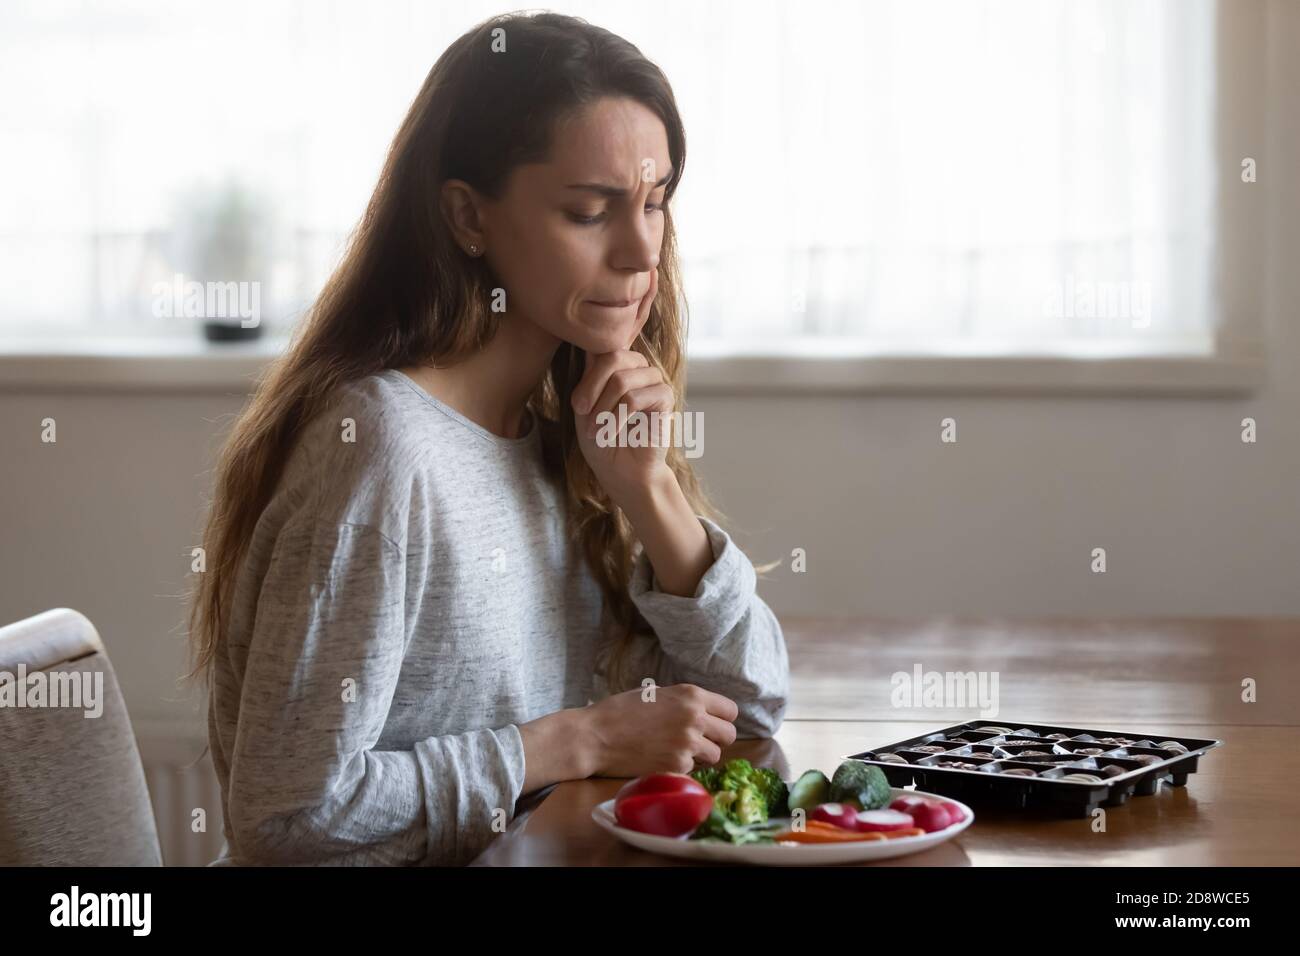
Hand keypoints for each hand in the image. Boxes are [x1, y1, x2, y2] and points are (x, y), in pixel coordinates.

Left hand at [570, 269, 672, 501]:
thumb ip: (587, 375)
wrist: (622, 472)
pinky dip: (618, 418)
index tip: (578, 406)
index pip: (603, 348)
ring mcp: (654, 380)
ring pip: (622, 379)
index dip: (588, 376)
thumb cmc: (601, 440)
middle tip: (583, 413)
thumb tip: (586, 342)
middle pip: (612, 357)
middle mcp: (639, 367)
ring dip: (603, 408)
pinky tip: (613, 433)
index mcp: (620, 364)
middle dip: (592, 388)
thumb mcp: (584, 405)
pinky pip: (636, 398)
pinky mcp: (666, 398)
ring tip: (597, 429)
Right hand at [579, 683, 738, 776]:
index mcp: (691, 695)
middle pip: (729, 735)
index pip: (730, 710)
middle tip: (698, 742)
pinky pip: (693, 770)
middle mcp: (695, 718)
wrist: (594, 737)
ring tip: (679, 752)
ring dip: (702, 756)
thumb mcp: (656, 694)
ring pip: (715, 756)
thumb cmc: (619, 711)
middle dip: (716, 739)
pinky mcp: (677, 766)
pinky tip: (662, 760)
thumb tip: (701, 711)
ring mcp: (688, 744)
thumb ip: (682, 702)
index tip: (711, 725)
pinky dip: (681, 768)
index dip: (722, 719)